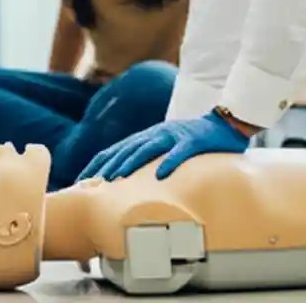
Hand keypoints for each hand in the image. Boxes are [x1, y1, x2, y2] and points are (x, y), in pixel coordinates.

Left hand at [77, 110, 249, 181]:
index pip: (116, 150)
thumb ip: (147, 158)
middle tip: (93, 182)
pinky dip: (169, 162)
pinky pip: (180, 152)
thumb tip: (126, 180)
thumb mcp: (165, 148)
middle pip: (126, 149)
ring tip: (117, 177)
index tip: (81, 179)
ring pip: (148, 149)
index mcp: (147, 137)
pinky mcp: (193, 141)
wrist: (223, 124)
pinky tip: (161, 175)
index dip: (98, 163)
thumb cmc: (192, 141)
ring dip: (131, 162)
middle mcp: (156, 134)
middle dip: (108, 165)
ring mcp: (174, 136)